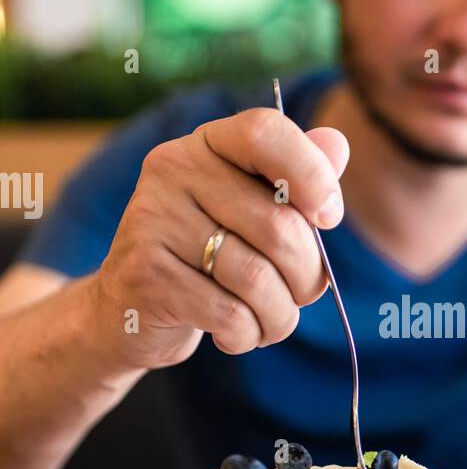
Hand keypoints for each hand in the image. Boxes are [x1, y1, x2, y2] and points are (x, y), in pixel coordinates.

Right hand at [90, 108, 348, 370]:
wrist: (126, 310)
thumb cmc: (206, 257)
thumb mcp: (251, 213)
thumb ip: (297, 179)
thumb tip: (338, 144)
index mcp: (206, 144)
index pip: (266, 132)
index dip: (313, 174)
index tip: (328, 217)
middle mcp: (172, 170)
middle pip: (278, 226)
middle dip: (307, 277)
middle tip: (299, 295)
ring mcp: (153, 220)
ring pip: (258, 279)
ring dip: (279, 316)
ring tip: (269, 322)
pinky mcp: (146, 275)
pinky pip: (230, 313)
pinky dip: (248, 335)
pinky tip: (235, 335)